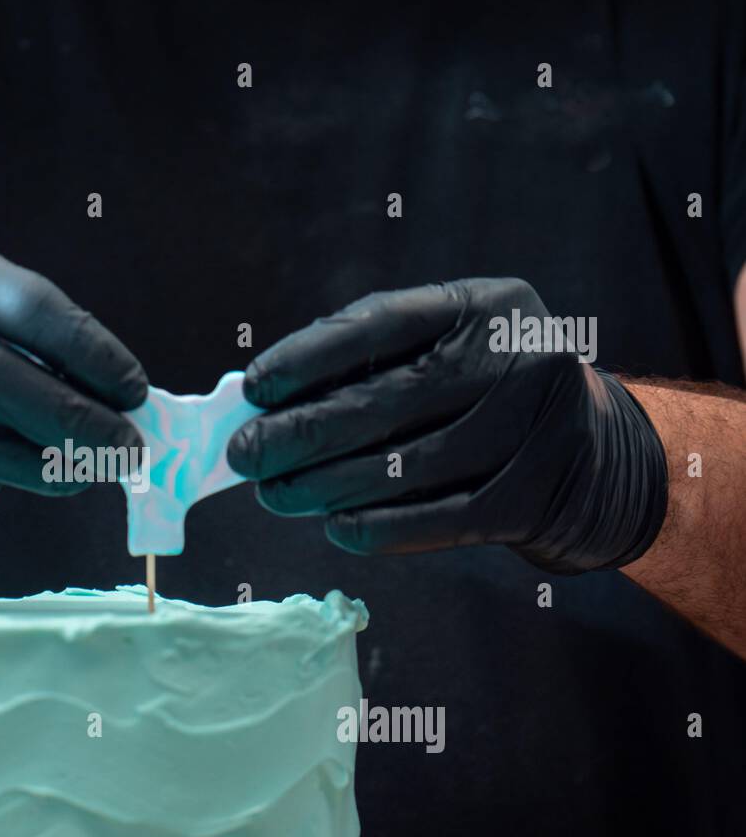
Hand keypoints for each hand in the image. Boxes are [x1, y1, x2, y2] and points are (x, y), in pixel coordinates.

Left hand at [227, 278, 667, 573]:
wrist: (591, 453)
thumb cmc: (482, 392)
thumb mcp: (447, 347)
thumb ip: (369, 362)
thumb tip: (265, 402)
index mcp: (484, 307)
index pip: (381, 324)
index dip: (308, 357)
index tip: (254, 387)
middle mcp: (515, 360)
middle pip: (387, 402)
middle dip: (301, 433)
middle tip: (245, 455)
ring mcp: (531, 430)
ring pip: (404, 467)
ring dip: (326, 487)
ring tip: (275, 494)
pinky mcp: (531, 497)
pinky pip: (437, 520)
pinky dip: (378, 528)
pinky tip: (334, 528)